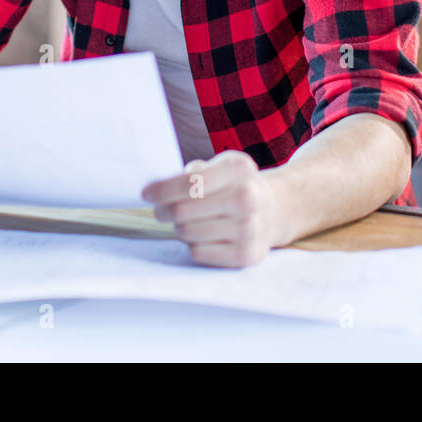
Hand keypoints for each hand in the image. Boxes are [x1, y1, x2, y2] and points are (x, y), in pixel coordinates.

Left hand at [141, 150, 285, 267]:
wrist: (275, 210)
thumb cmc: (235, 186)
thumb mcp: (220, 166)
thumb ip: (191, 174)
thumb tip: (157, 191)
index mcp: (238, 169)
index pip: (190, 183)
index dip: (161, 190)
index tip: (146, 194)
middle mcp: (246, 198)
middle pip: (182, 210)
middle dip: (164, 210)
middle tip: (162, 210)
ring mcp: (248, 228)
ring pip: (187, 233)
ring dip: (180, 228)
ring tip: (190, 221)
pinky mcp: (245, 254)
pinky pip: (198, 252)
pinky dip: (194, 245)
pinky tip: (205, 236)